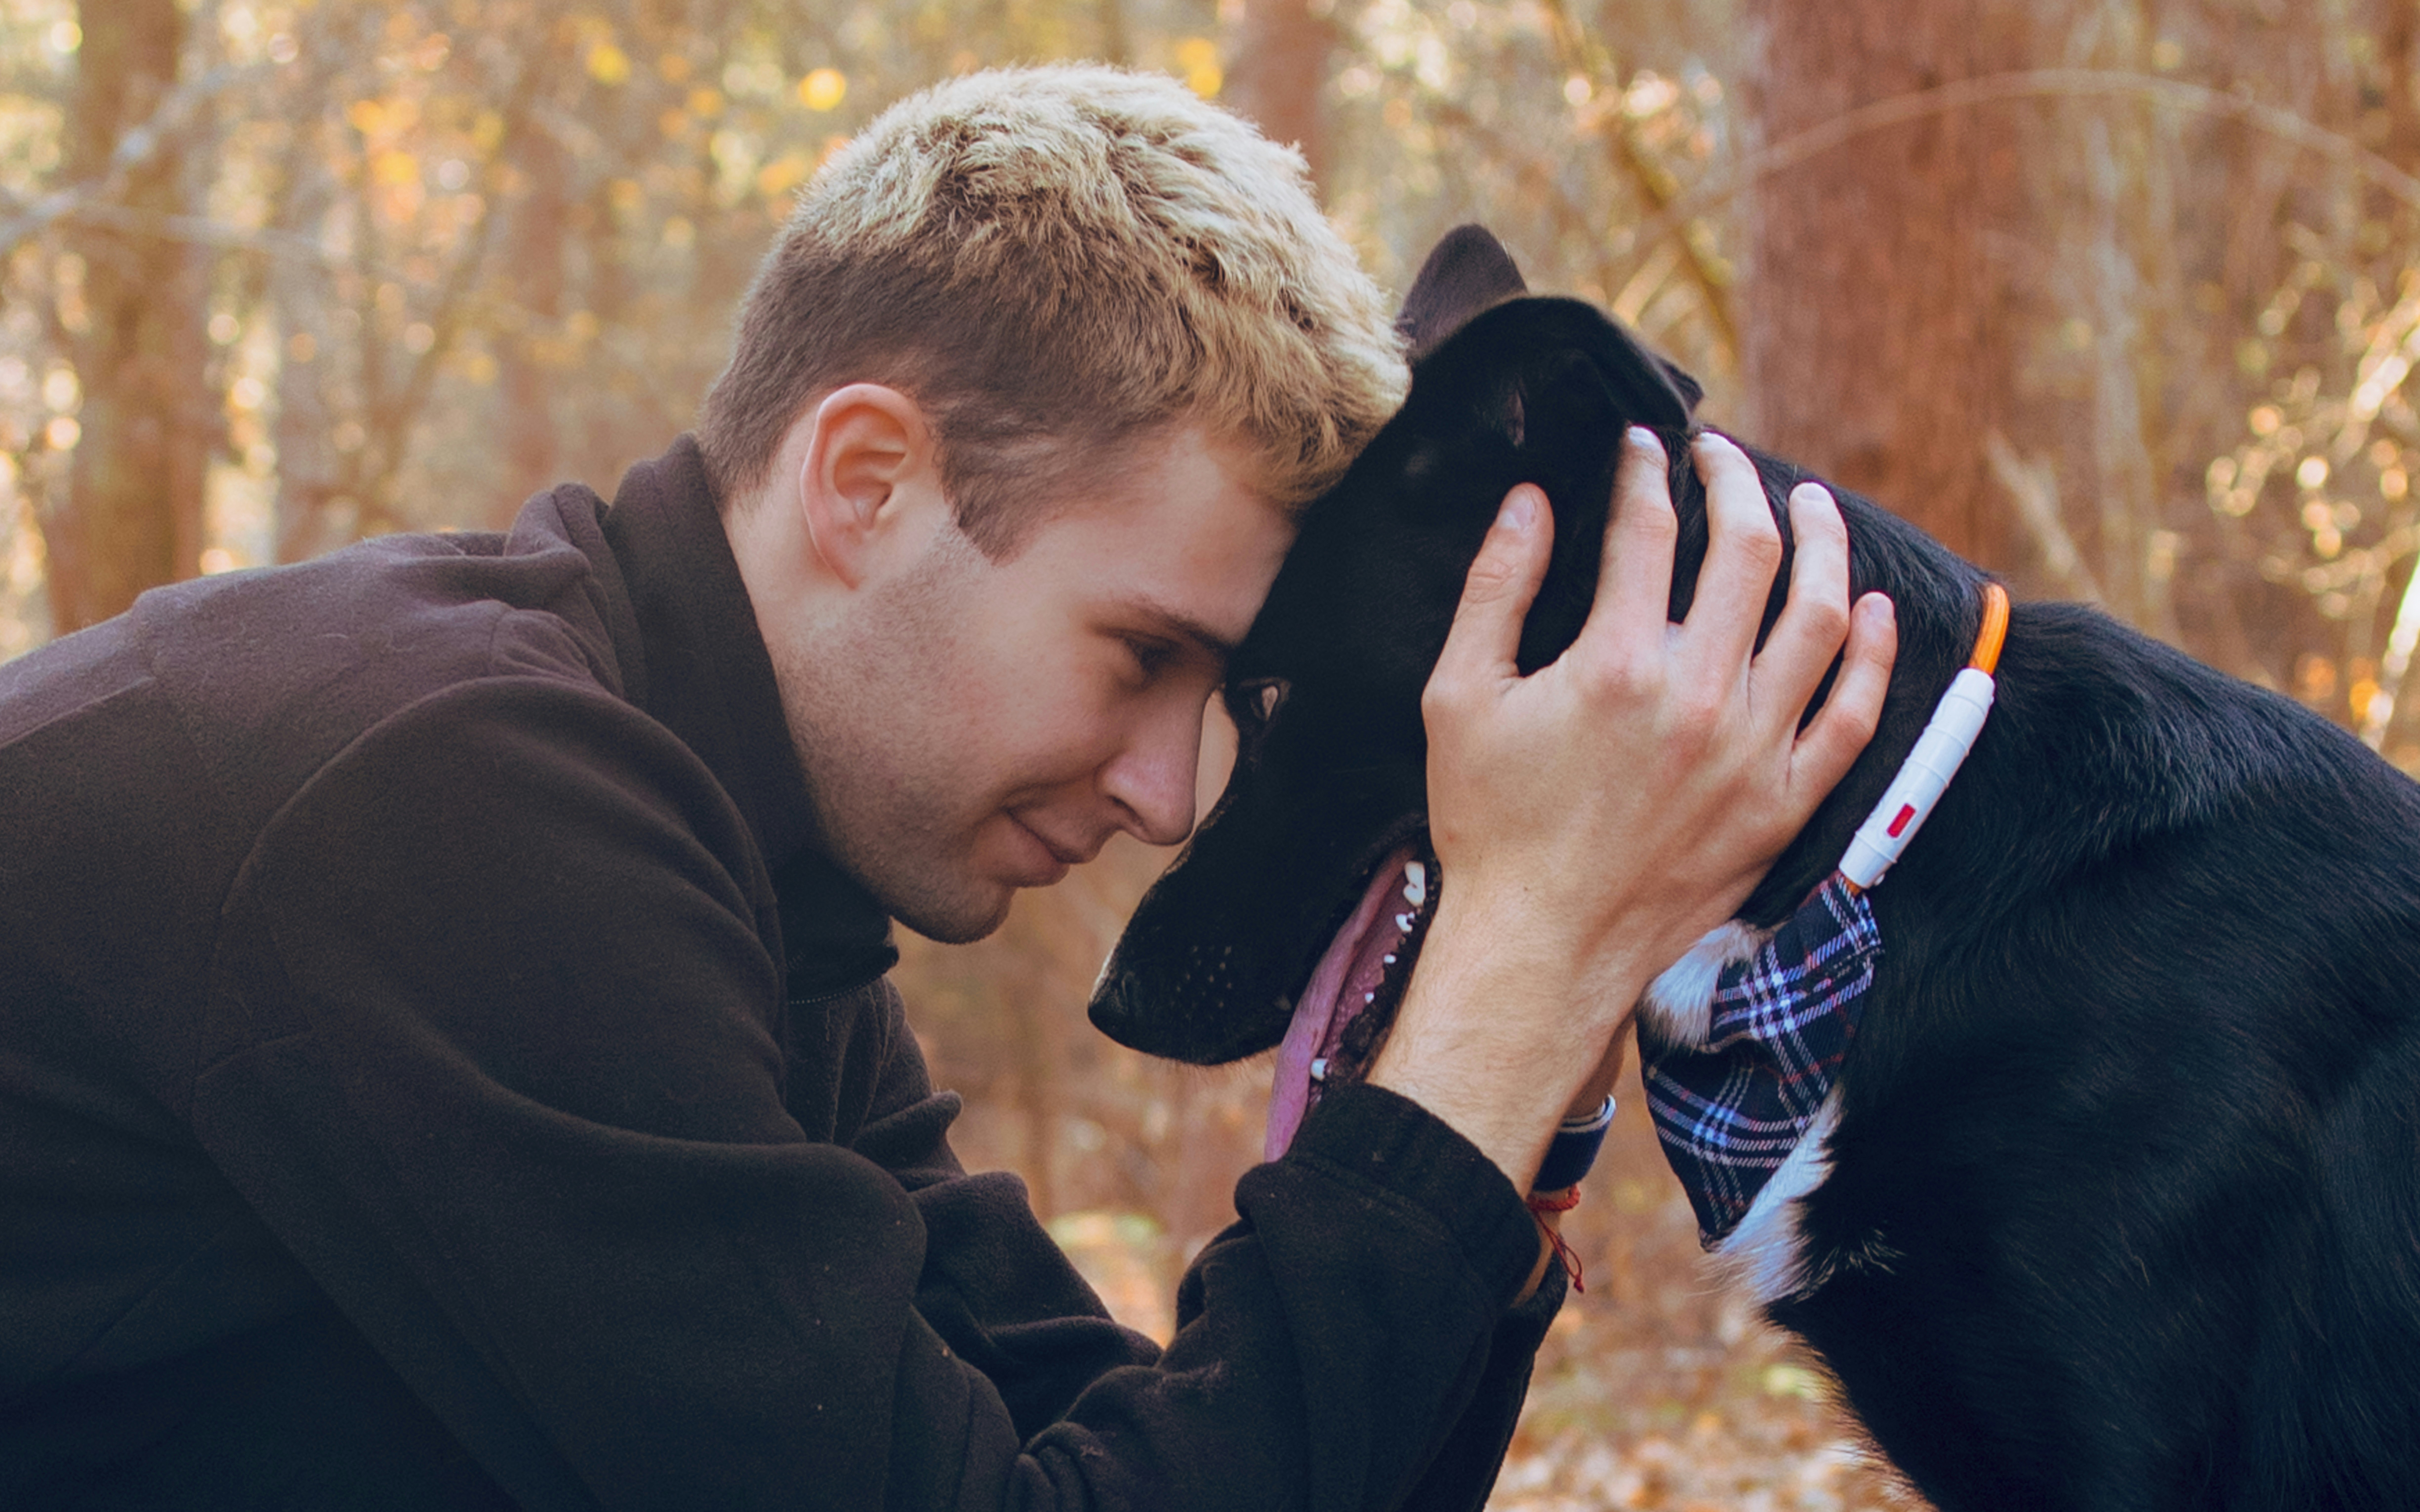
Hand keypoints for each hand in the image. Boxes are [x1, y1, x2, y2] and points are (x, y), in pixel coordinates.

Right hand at [1369, 429, 1896, 1189]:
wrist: (1540, 947)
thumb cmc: (1490, 824)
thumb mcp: (1459, 696)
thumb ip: (1496, 590)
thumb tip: (1528, 502)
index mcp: (1616, 666)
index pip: (1646, 529)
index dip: (1642, 472)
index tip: (1640, 449)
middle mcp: (1698, 700)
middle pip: (1750, 551)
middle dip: (1737, 483)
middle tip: (1721, 459)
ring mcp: (1752, 754)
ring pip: (1820, 618)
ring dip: (1823, 545)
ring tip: (1810, 505)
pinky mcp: (1782, 806)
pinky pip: (1851, 715)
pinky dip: (1871, 654)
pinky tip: (1870, 607)